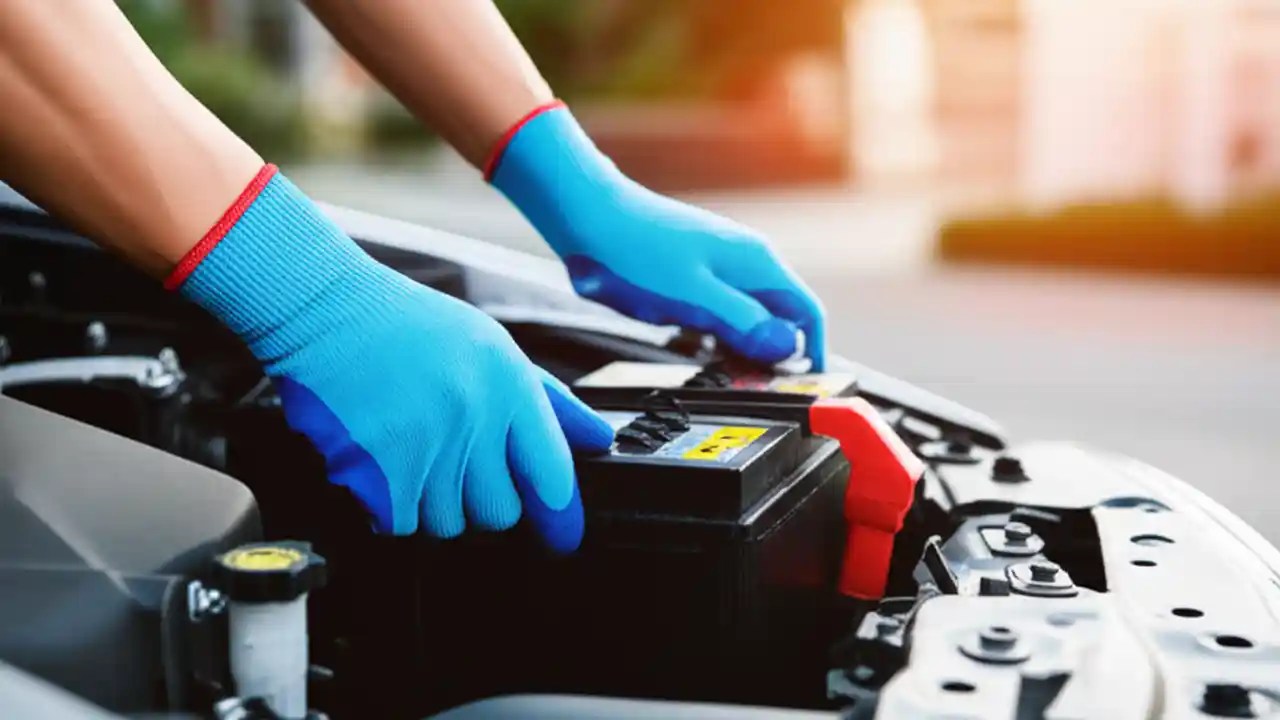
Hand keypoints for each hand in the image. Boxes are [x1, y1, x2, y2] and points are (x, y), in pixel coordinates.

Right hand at [176, 167, 612, 550]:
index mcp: (509, 387)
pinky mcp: (378, 473)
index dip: (561, 517)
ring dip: (432, 502)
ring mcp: (426, 448)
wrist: (327, 310)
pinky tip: (382, 464)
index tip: (562, 538)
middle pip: (500, 513)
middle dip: (483, 504)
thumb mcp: (494, 349)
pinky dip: (390, 506)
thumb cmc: (411, 329)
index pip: (553, 474)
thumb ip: (550, 401)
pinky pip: (400, 523)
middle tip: (456, 469)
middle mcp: (474, 419)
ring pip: (448, 523)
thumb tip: (599, 438)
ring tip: (412, 452)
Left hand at [488, 103, 826, 369]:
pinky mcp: (692, 278)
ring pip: (748, 319)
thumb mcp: (694, 296)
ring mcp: (717, 269)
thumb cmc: (637, 250)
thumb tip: (787, 347)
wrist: (588, 217)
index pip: (806, 313)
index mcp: (755, 263)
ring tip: (728, 376)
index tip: (808, 388)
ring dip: (743, 350)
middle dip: (774, 356)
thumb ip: (743, 322)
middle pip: (780, 319)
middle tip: (758, 388)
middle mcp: (744, 264)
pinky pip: (719, 315)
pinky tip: (698, 351)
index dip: (812, 352)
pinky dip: (717, 338)